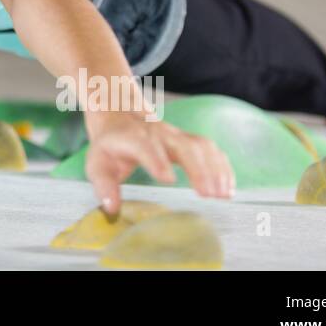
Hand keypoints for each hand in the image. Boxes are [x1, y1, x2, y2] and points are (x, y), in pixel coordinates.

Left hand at [84, 114, 234, 214]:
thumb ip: (103, 185)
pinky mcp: (188, 140)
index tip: (168, 179)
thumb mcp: (97, 163)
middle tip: (208, 194)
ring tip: (223, 194)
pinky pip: (210, 149)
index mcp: (132, 137)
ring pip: (200, 145)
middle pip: (182, 144)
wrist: (120, 117)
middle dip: (197, 168)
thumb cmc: (110, 146)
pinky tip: (229, 187)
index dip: (157, 160)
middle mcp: (158, 133)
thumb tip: (111, 208)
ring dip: (215, 168)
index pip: (145, 145)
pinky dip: (222, 166)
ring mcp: (176, 135)